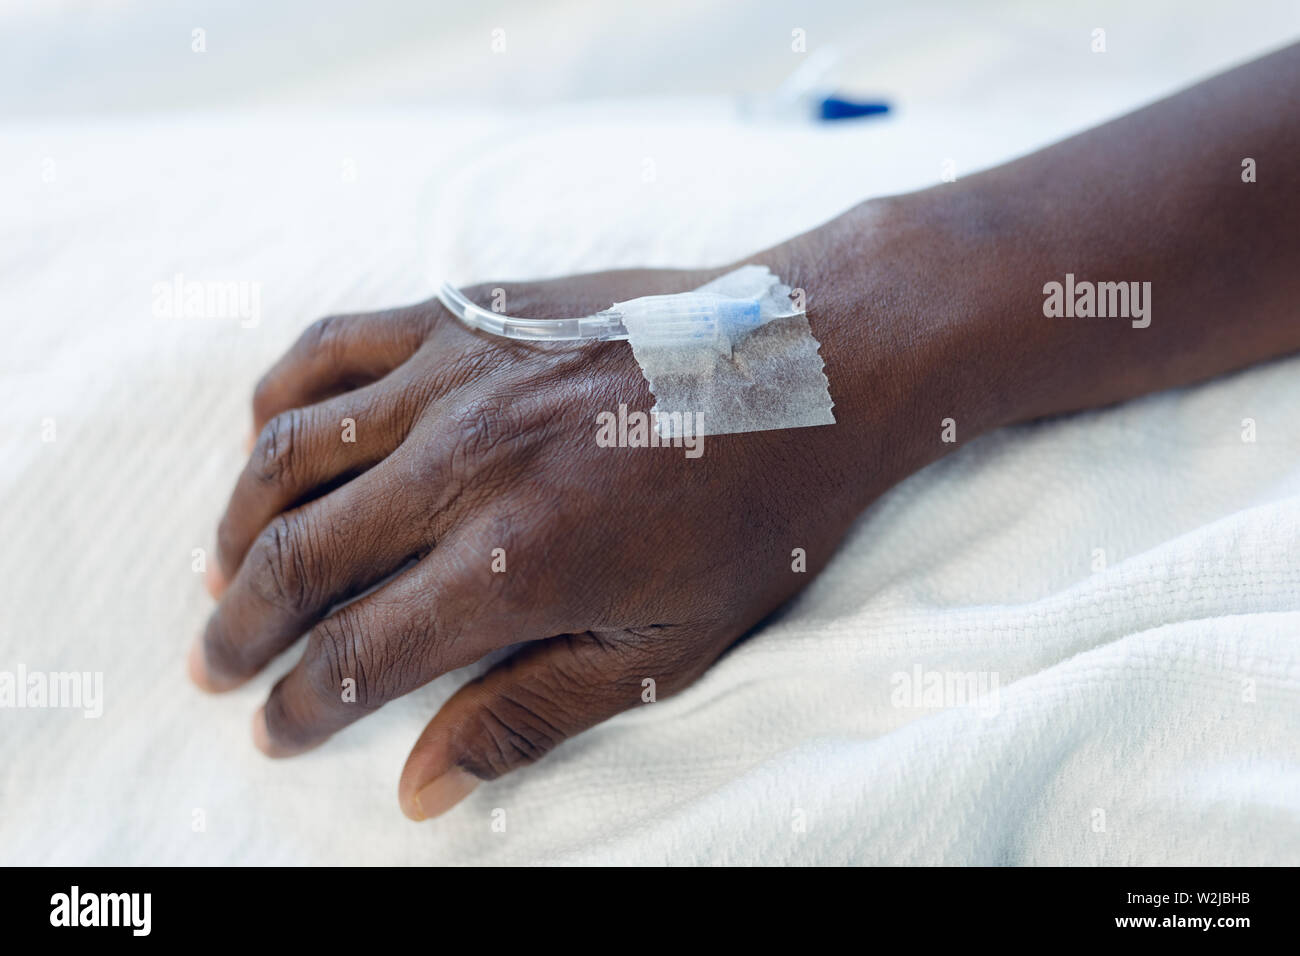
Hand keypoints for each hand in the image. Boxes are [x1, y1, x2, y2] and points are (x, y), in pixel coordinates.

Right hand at [192, 238, 905, 819]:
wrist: (814, 365)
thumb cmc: (757, 514)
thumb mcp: (667, 649)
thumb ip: (531, 714)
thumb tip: (419, 787)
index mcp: (519, 562)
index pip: (360, 655)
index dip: (301, 707)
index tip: (275, 729)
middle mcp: (467, 464)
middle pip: (298, 556)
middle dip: (240, 625)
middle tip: (213, 663)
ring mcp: (459, 377)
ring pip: (290, 453)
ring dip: (237, 522)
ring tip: (223, 569)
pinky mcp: (468, 314)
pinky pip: (331, 349)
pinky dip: (280, 401)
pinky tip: (275, 442)